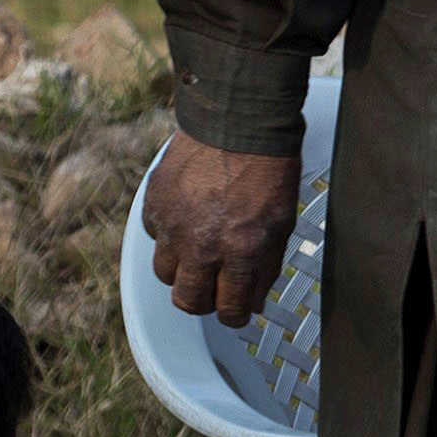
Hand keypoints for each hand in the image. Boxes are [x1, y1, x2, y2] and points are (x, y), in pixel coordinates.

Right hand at [145, 130, 302, 325]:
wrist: (236, 122)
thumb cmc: (268, 169)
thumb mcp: (282, 223)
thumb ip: (265, 266)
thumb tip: (253, 299)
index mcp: (241, 253)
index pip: (230, 310)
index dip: (235, 315)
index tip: (236, 310)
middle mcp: (202, 246)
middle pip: (189, 301)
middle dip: (204, 302)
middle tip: (213, 291)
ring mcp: (173, 226)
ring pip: (166, 274)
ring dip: (182, 271)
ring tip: (198, 255)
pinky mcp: (154, 205)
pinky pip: (155, 238)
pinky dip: (168, 237)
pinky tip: (186, 221)